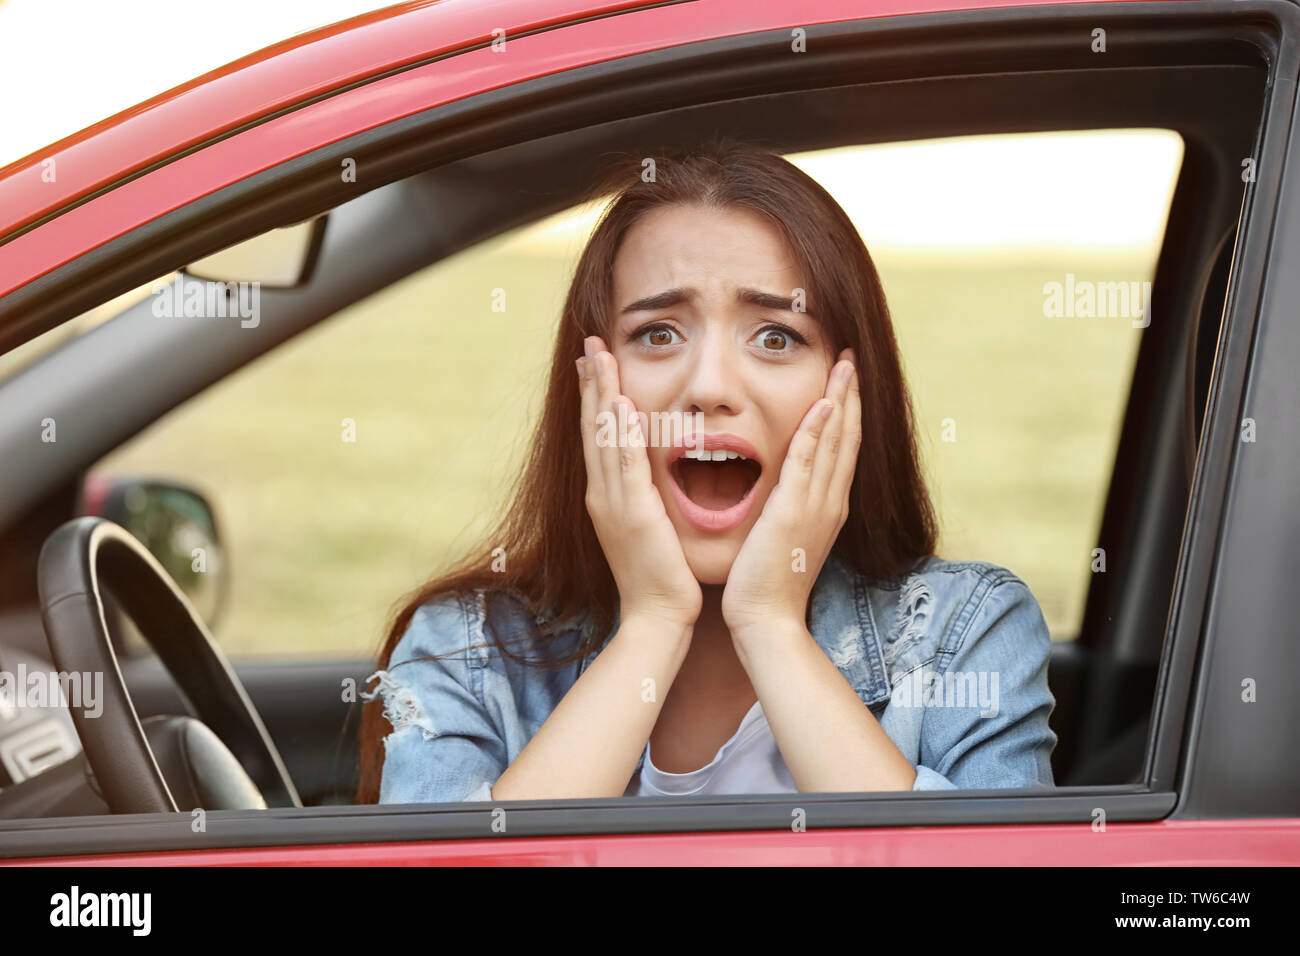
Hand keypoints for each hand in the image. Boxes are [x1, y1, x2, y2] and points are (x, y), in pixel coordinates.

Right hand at [578, 336, 701, 630]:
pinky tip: (619, 403)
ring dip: (601, 394)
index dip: (595, 399)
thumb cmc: (661, 579)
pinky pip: (624, 464)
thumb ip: (646, 499)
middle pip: (593, 428)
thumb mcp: (649, 530)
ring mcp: (613, 504)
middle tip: (591, 345)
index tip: (595, 364)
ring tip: (599, 357)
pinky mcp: (633, 513)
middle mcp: (603, 496)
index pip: (598, 438)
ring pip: (603, 438)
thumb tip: (653, 477)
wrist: (658, 619)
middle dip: (592, 384)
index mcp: (607, 499)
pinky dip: (619, 432)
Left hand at [721, 348, 860, 643]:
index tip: (846, 378)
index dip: (846, 411)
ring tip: (845, 364)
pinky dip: (818, 431)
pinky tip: (823, 403)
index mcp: (827, 506)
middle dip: (851, 394)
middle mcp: (830, 501)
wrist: (767, 619)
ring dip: (840, 399)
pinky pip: (808, 462)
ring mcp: (816, 505)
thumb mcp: (785, 535)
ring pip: (835, 441)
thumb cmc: (767, 583)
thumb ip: (789, 507)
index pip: (842, 447)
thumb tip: (783, 488)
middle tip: (852, 357)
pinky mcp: (794, 511)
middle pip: (847, 436)